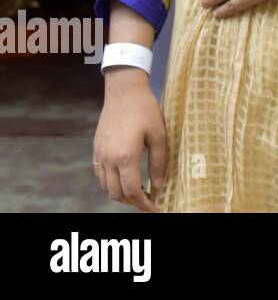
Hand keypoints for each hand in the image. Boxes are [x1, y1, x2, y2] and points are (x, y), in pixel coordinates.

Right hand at [94, 68, 165, 211]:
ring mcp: (100, 153)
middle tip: (148, 202)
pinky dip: (110, 182)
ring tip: (138, 192)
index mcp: (125, 157)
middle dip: (132, 202)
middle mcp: (109, 159)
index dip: (144, 203)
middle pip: (116, 193)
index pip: (132, 191)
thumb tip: (158, 185)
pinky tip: (124, 178)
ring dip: (120, 194)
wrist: (124, 91)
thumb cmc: (145, 110)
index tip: (155, 208)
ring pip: (105, 186)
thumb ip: (158, 162)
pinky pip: (100, 174)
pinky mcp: (97, 148)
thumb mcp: (159, 135)